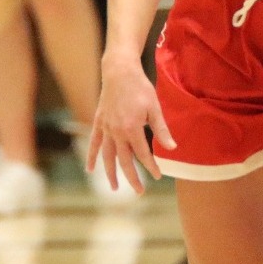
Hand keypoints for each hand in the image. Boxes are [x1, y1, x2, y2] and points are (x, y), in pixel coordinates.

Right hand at [87, 58, 174, 194]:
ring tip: (114, 188)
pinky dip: (91, 157)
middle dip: (132, 178)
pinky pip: (94, 143)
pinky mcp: (99, 122)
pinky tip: (90, 169)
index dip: (151, 166)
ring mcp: (106, 128)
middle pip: (124, 160)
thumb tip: (172, 148)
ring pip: (107, 156)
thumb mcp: (155, 108)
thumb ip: (161, 130)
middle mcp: (116, 132)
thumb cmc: (140, 88)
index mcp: (132, 129)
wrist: (119, 71)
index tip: (158, 176)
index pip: (143, 154)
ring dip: (110, 173)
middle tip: (139, 192)